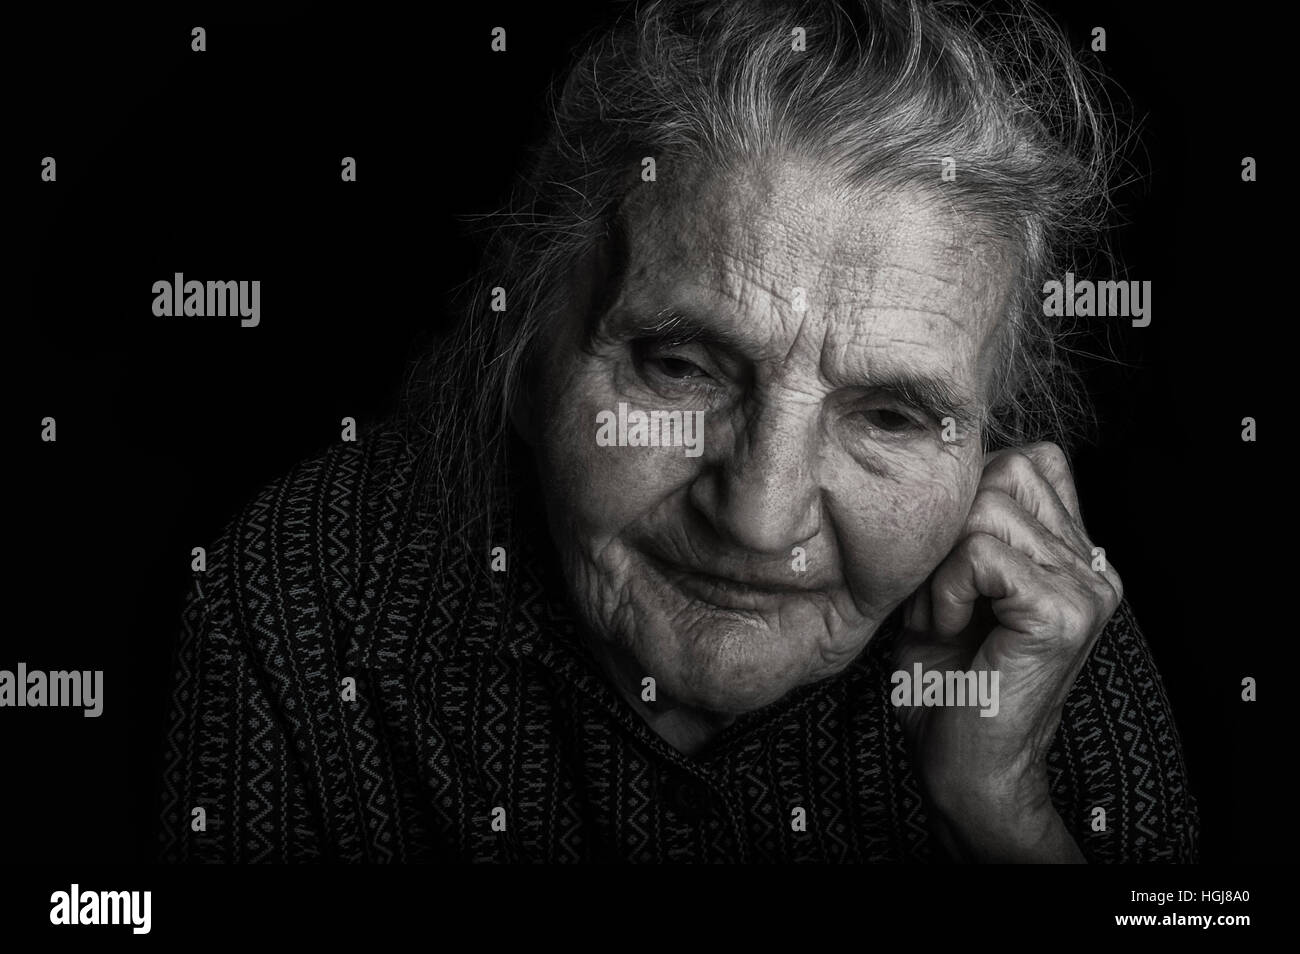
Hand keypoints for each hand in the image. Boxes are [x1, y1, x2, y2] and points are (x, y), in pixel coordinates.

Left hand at [894, 442, 1122, 861]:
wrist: (966, 767)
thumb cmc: (945, 680)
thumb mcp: (948, 583)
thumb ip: (963, 525)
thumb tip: (945, 465)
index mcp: (1073, 553)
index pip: (1027, 461)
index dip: (968, 500)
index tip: (948, 569)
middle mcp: (1091, 565)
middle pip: (1005, 472)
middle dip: (950, 532)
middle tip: (940, 599)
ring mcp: (1086, 587)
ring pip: (987, 508)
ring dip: (941, 567)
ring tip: (945, 619)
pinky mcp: (1063, 612)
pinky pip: (980, 551)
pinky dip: (945, 589)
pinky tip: (950, 630)